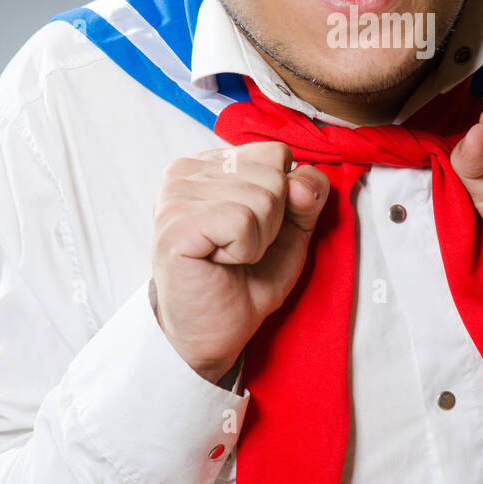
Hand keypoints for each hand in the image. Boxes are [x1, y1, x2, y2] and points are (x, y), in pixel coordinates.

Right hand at [151, 142, 329, 381]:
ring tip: (229, 256)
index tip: (253, 227)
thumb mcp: (292, 230)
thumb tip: (303, 182)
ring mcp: (175, 195)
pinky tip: (220, 262)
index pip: (276, 152)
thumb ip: (307, 195)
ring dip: (259, 240)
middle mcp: (186, 170)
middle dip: (272, 221)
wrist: (215, 331)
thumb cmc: (247, 278)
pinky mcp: (175, 224)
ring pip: (264, 198)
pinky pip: (243, 222)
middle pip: (273, 174)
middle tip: (240, 248)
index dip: (283, 197)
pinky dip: (245, 251)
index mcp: (211, 162)